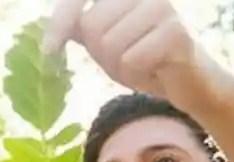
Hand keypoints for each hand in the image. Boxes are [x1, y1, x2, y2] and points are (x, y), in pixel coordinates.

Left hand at [43, 0, 218, 106]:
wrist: (188, 83)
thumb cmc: (141, 58)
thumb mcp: (103, 42)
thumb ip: (76, 26)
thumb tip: (45, 37)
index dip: (61, 20)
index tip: (48, 50)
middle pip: (92, 26)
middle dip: (101, 54)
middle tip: (126, 58)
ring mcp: (161, 6)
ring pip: (109, 45)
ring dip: (119, 67)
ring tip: (142, 63)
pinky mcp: (175, 31)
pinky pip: (131, 60)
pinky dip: (137, 75)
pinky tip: (155, 71)